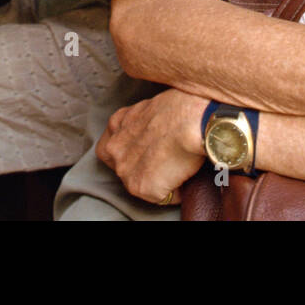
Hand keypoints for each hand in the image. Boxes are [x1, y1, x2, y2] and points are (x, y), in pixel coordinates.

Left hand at [96, 88, 207, 205]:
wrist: (192, 119)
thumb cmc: (183, 106)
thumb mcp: (152, 107)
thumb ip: (143, 123)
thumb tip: (157, 133)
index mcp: (117, 124)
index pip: (111, 146)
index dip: (130, 152)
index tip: (146, 152)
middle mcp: (114, 148)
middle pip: (123, 167)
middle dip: (141, 168)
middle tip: (164, 161)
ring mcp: (125, 169)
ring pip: (141, 184)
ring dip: (159, 180)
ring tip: (178, 166)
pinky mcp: (141, 187)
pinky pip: (162, 197)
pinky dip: (177, 191)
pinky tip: (185, 174)